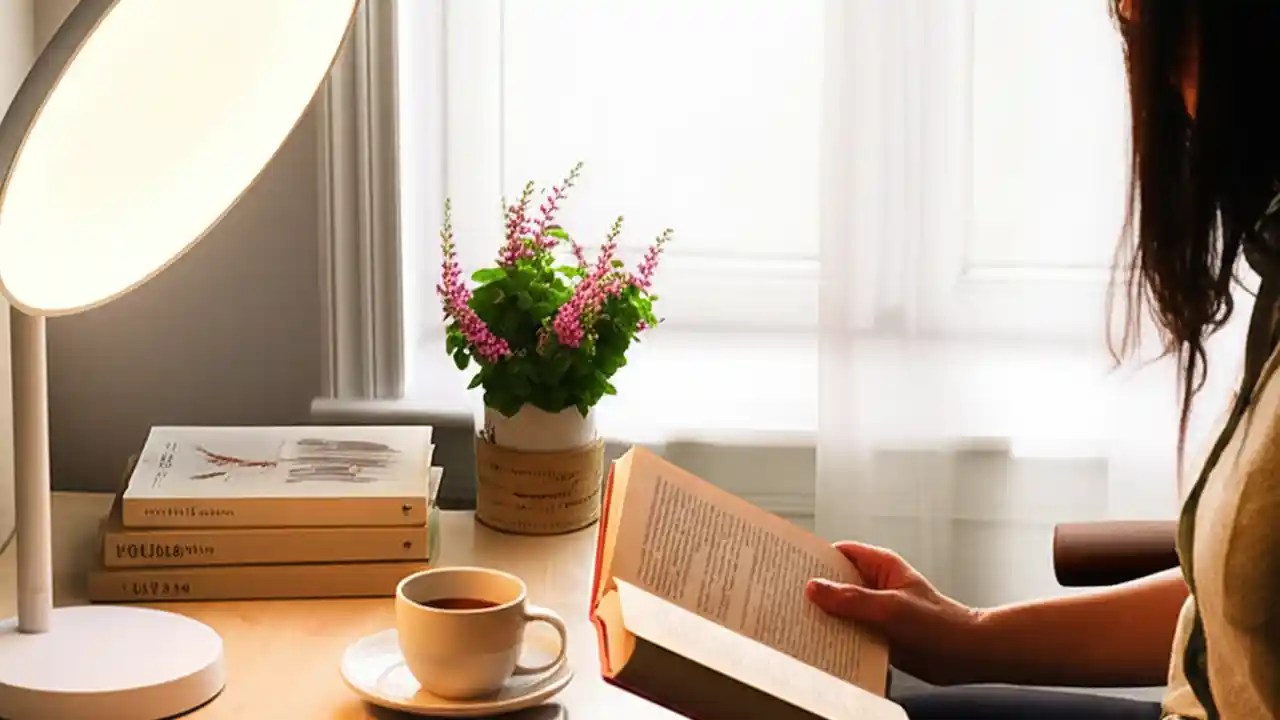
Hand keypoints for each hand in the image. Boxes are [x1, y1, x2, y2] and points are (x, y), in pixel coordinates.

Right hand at [806, 541, 986, 684]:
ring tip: (798, 625)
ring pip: (840, 609)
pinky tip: (822, 646)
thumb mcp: (890, 608)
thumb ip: (852, 599)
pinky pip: (850, 631)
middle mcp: (875, 585)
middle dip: (815, 592)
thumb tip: (814, 589)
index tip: (791, 567)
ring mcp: (875, 609)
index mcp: (881, 565)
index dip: (815, 559)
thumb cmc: (939, 624)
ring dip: (825, 618)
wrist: (964, 655)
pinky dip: (837, 638)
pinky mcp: (877, 632)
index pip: (839, 553)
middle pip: (835, 582)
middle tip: (787, 599)